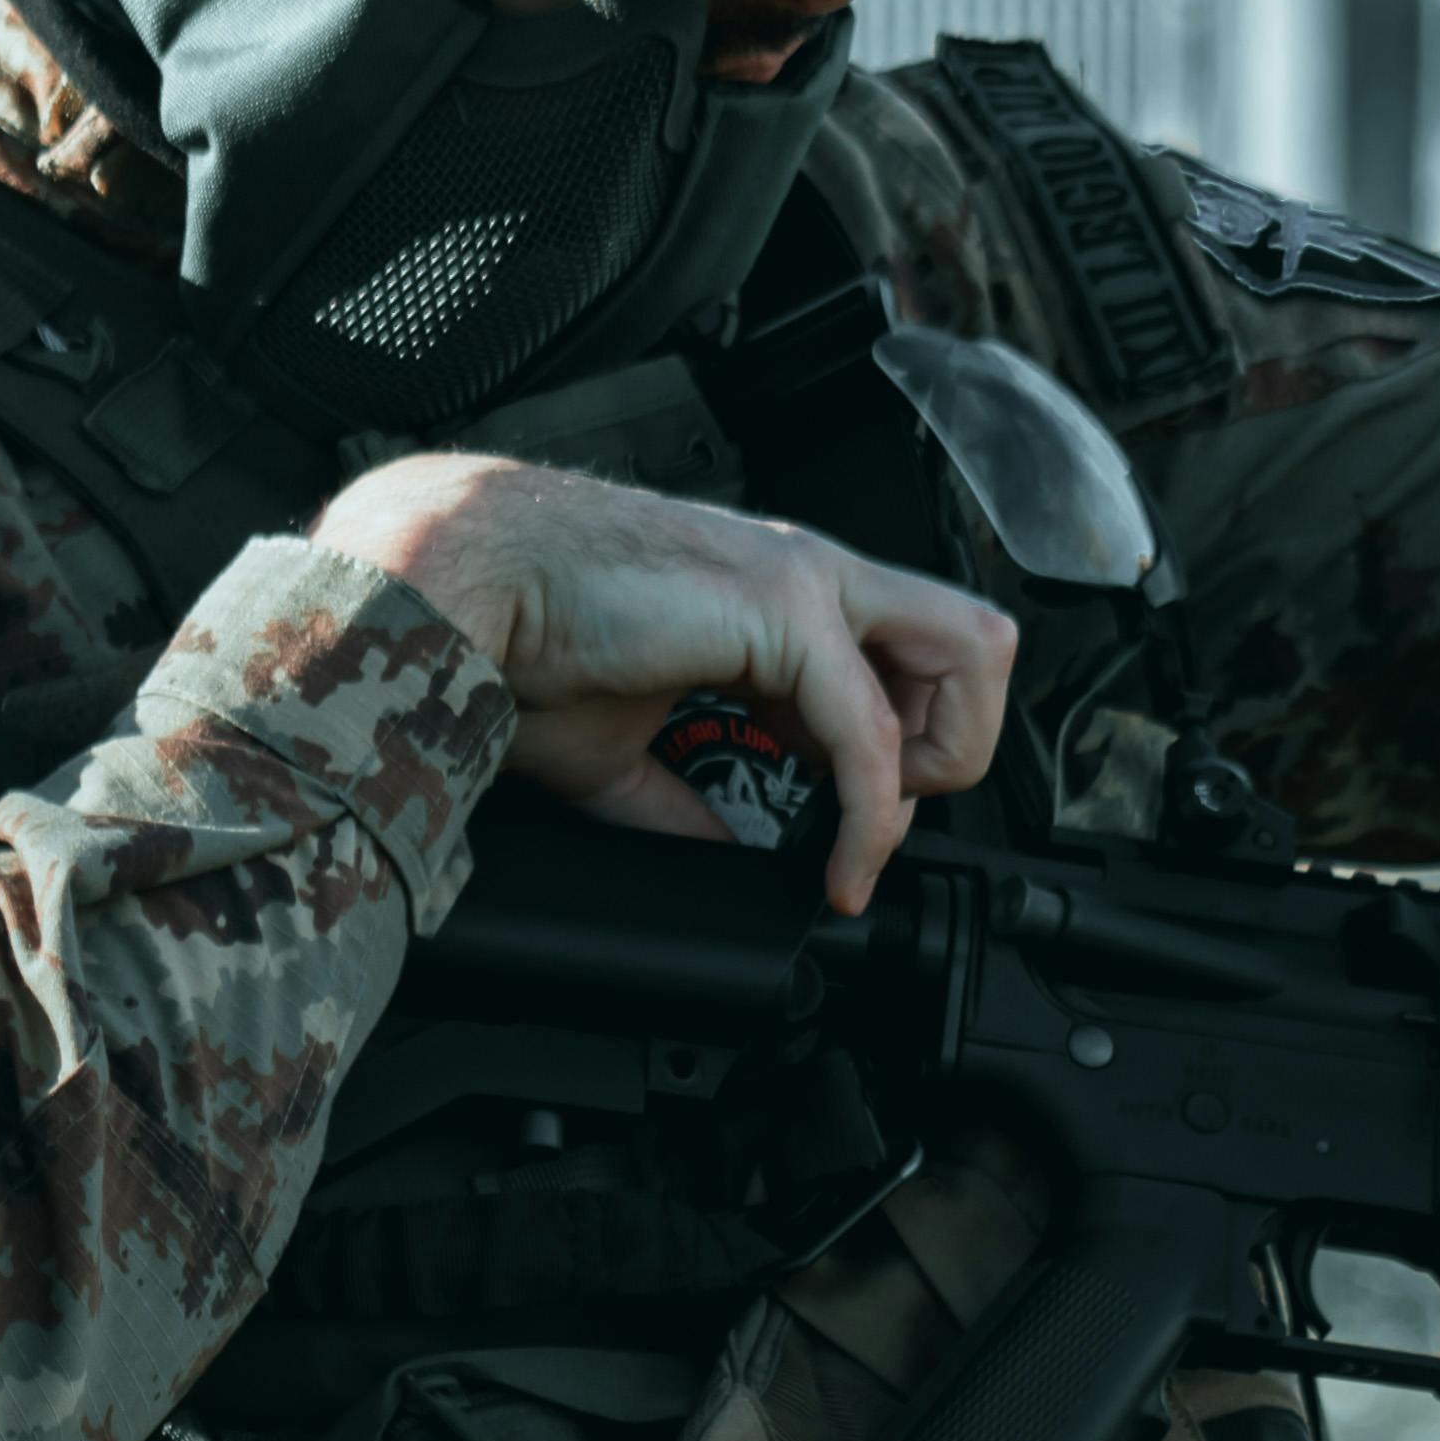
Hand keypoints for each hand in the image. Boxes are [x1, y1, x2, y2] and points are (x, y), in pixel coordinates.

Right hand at [319, 452, 1014, 913]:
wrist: (461, 589)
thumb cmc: (521, 639)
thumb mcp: (625, 745)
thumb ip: (688, 797)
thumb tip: (728, 855)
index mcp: (781, 598)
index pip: (915, 664)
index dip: (903, 761)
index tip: (843, 834)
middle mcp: (813, 576)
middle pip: (978, 644)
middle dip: (958, 746)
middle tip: (877, 816)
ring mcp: (808, 582)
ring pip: (973, 657)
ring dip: (942, 763)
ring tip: (867, 831)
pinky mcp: (785, 613)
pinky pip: (872, 734)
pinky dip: (870, 818)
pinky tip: (837, 864)